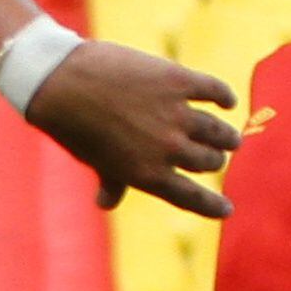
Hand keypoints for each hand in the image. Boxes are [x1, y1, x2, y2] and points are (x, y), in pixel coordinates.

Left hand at [23, 38, 237, 218]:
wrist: (61, 82)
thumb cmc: (73, 125)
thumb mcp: (94, 160)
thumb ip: (111, 182)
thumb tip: (106, 204)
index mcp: (147, 174)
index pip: (191, 197)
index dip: (212, 205)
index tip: (227, 209)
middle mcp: (167, 148)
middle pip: (208, 161)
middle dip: (214, 161)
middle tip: (216, 158)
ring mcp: (175, 114)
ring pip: (216, 130)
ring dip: (226, 136)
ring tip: (229, 139)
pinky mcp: (178, 81)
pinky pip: (214, 91)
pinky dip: (225, 97)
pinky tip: (229, 103)